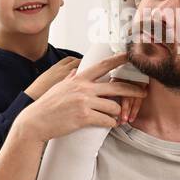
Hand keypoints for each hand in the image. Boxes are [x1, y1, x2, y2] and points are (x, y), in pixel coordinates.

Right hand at [14, 52, 146, 142]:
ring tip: (117, 117)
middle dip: (134, 89)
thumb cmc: (47, 106)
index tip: (131, 55)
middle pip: (117, 86)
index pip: (103, 66)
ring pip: (114, 106)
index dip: (119, 59)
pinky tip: (111, 124)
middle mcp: (83, 88)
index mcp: (79, 79)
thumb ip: (71, 79)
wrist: (36, 122)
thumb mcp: (59, 87)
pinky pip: (107, 120)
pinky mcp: (84, 117)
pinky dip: (111, 123)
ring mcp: (84, 102)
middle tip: (143, 92)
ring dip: (118, 113)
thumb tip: (75, 71)